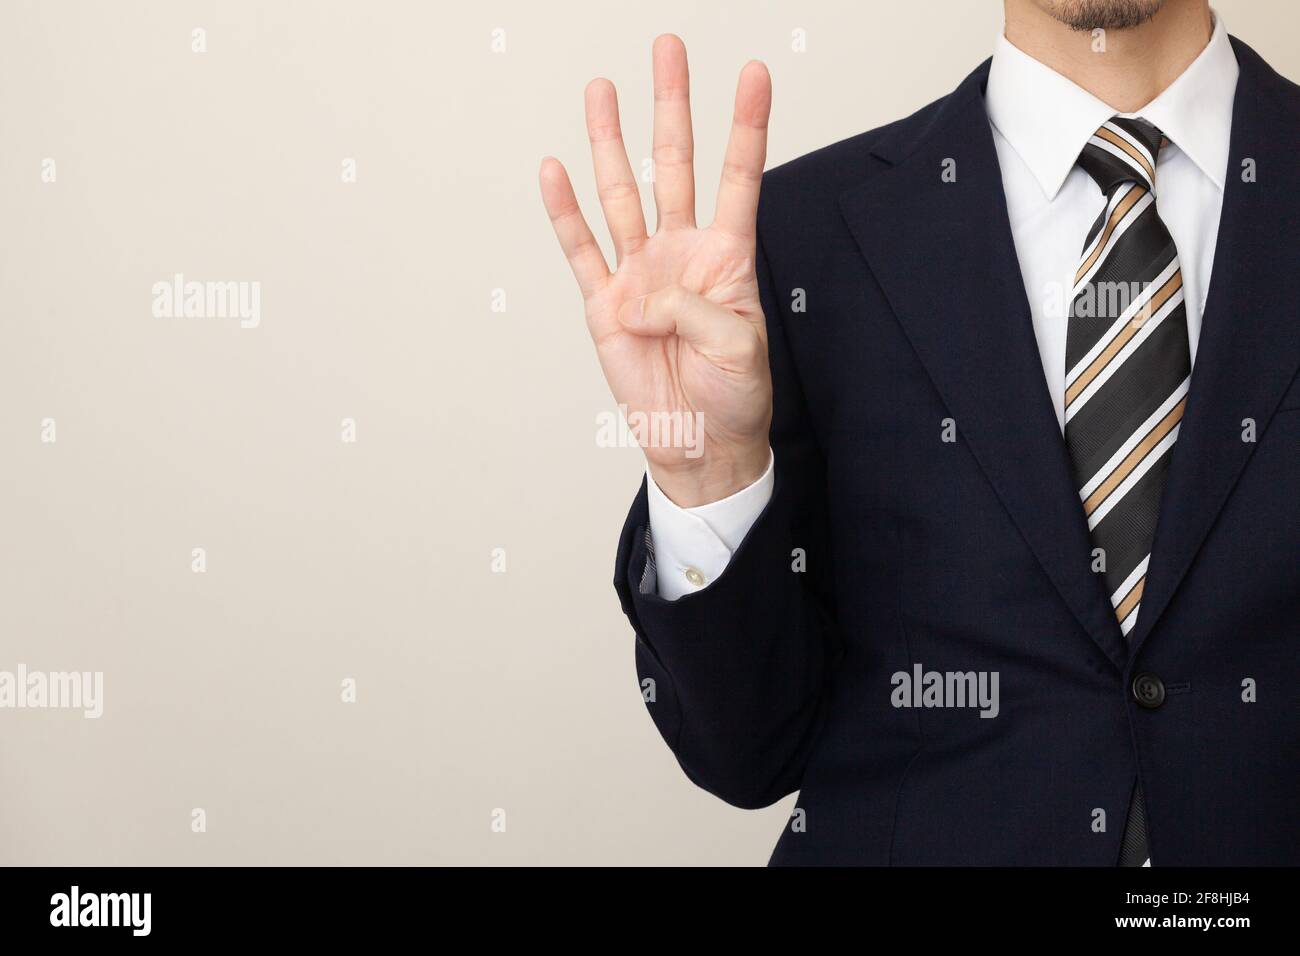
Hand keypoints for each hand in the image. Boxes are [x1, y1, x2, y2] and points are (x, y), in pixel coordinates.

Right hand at [540, 35, 773, 506]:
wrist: (699, 443)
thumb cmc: (733, 394)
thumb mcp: (737, 346)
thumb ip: (695, 307)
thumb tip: (642, 294)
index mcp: (727, 256)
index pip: (738, 177)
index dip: (746, 126)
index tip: (753, 73)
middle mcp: (680, 253)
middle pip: (673, 165)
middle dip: (671, 107)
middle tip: (667, 50)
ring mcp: (638, 274)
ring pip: (620, 193)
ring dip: (610, 141)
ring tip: (602, 89)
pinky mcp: (604, 304)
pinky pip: (581, 249)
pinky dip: (564, 212)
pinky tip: (555, 171)